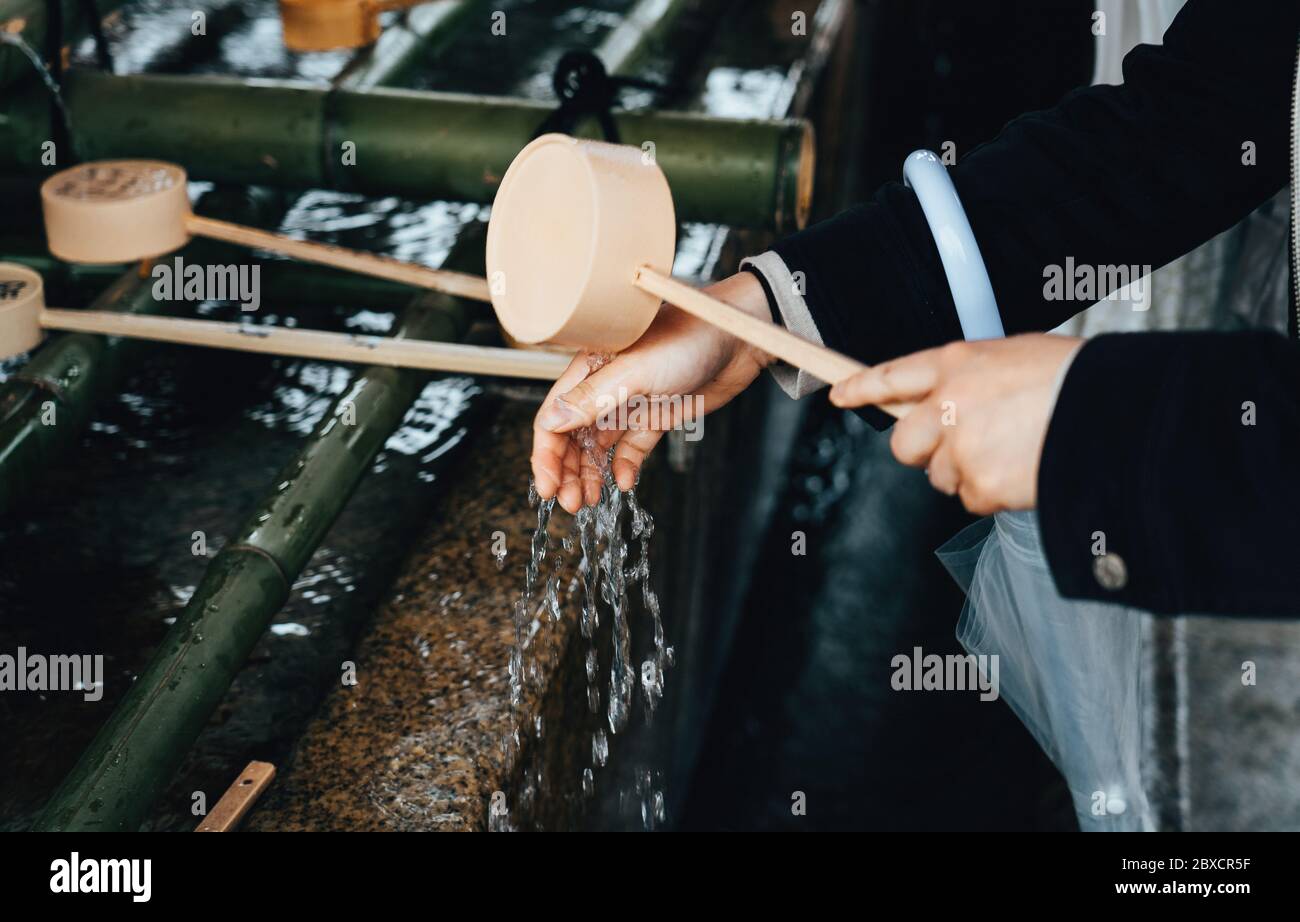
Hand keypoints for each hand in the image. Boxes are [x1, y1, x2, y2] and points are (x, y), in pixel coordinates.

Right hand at [531, 271, 773, 512]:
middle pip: (571, 436)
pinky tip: (624, 483)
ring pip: (598, 446)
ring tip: (589, 502)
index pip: (553, 416)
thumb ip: (591, 399)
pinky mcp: (656, 417)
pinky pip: (631, 448)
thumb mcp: (635, 370)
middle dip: (566, 472)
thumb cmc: (689, 336)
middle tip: (570, 503)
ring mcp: (630, 403)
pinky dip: (625, 467)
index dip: (546, 454)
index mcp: (588, 366)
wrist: (740, 338)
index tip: (546, 487)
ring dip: (590, 474)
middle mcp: (604, 385)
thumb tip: (550, 424)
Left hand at [828, 334, 1083, 514]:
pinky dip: (995, 494)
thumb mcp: (1017, 357)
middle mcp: (949, 403)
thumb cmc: (1076, 380)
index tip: (840, 394)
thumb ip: (974, 379)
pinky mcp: (980, 483)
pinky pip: (972, 498)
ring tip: (1016, 451)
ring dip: (969, 472)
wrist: (1118, 412)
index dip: (861, 387)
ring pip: (941, 475)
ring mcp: (961, 445)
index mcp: (958, 362)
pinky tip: (1026, 471)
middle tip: (959, 448)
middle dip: (923, 452)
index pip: (892, 375)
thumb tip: (950, 402)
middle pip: (903, 443)